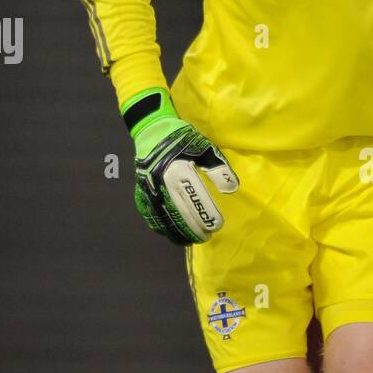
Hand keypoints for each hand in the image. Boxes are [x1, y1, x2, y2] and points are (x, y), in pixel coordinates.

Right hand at [121, 88, 238, 243]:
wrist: (152, 132)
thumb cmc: (183, 140)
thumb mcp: (205, 148)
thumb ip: (219, 168)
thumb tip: (232, 189)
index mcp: (180, 171)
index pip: (195, 199)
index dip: (206, 214)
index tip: (217, 225)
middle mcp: (163, 183)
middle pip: (180, 213)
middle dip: (194, 228)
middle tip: (207, 236)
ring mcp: (150, 189)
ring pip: (163, 218)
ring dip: (177, 232)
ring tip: (191, 240)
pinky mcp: (141, 192)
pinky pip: (149, 214)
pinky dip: (160, 226)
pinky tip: (170, 234)